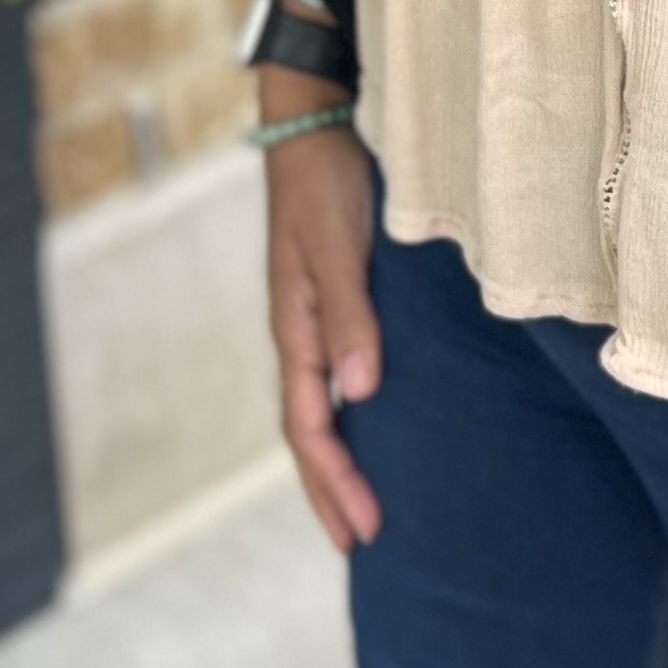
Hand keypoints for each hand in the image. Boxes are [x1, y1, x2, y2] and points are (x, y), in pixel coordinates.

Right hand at [264, 108, 382, 551]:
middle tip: (363, 542)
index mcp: (295, 331)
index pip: (311, 427)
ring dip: (335, 462)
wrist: (314, 125)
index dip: (336, 480)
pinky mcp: (335, 302)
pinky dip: (347, 417)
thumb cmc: (326, 183)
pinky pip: (335, 378)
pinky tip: (371, 425)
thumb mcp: (337, 248)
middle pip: (309, 432)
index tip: (366, 527)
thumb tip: (359, 393)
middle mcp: (301, 335)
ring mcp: (314, 320)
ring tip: (360, 506)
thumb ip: (349, 316)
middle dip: (330, 490)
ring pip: (319, 409)